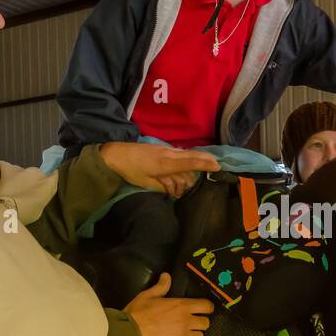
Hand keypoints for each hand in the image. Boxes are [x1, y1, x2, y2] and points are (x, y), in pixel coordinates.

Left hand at [100, 143, 220, 197]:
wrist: (117, 153)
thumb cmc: (130, 170)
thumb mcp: (146, 182)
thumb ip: (164, 185)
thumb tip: (176, 187)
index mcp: (165, 164)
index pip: (189, 163)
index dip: (204, 164)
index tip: (217, 166)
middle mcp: (168, 154)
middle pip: (192, 155)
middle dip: (206, 159)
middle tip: (218, 164)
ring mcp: (165, 149)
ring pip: (186, 154)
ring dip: (196, 161)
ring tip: (202, 167)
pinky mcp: (162, 148)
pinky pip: (179, 153)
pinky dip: (187, 159)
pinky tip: (188, 164)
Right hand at [125, 274, 213, 335]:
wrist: (129, 335)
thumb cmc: (137, 314)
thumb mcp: (148, 296)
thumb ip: (161, 286)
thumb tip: (166, 277)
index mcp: (181, 307)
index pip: (206, 306)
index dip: (207, 307)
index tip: (204, 308)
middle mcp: (185, 322)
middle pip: (205, 323)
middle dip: (201, 321)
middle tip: (193, 320)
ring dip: (194, 334)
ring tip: (186, 332)